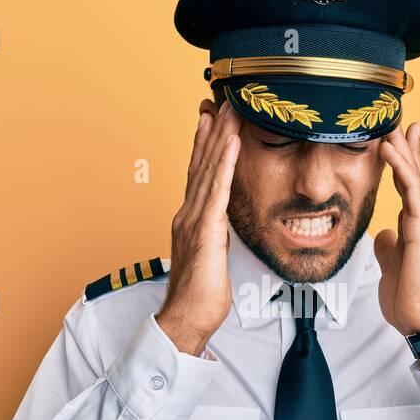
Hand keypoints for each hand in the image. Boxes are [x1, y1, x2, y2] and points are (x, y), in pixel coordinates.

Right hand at [156, 98, 240, 355]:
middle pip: (201, 164)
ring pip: (209, 169)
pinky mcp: (205, 230)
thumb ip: (213, 238)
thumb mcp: (210, 258)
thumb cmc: (200, 297)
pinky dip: (225, 162)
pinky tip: (233, 142)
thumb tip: (220, 229)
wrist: (186, 319)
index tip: (211, 120)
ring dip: (220, 137)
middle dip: (212, 131)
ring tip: (229, 110)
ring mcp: (194, 220)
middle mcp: (188, 214)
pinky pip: (217, 189)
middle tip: (220, 100)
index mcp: (190, 220)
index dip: (205, 146)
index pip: (199, 175)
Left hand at [374, 121, 419, 336]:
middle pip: (413, 176)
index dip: (401, 164)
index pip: (407, 189)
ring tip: (392, 125)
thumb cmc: (412, 300)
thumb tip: (383, 234)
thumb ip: (389, 248)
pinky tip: (389, 148)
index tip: (394, 141)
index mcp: (415, 228)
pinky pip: (411, 191)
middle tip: (400, 120)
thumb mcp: (391, 268)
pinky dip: (400, 167)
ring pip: (412, 178)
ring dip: (402, 149)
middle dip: (407, 148)